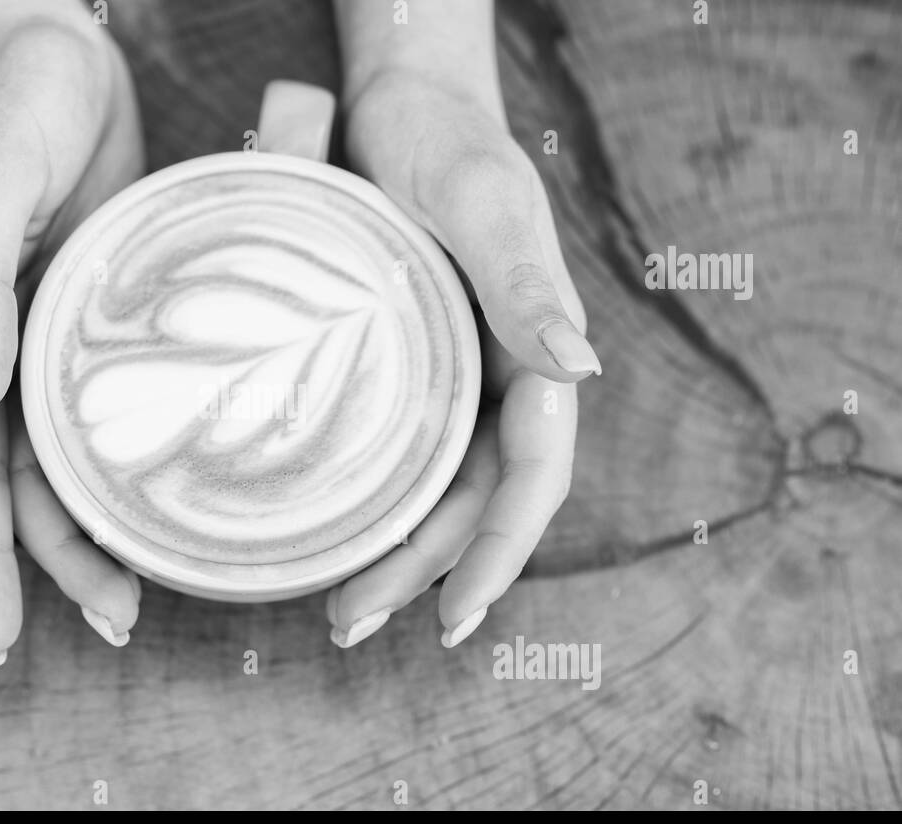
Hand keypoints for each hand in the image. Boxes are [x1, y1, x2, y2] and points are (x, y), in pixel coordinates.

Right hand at [0, 1, 145, 664]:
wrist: (52, 45)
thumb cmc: (9, 103)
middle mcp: (6, 355)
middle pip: (28, 487)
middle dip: (61, 566)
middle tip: (121, 625)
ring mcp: (55, 342)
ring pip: (75, 460)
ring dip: (105, 528)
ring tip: (151, 588)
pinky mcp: (101, 320)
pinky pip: (116, 407)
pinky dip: (138, 458)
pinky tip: (179, 489)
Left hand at [326, 67, 599, 648]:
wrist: (403, 105)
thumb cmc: (447, 144)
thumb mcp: (485, 206)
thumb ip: (526, 285)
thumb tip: (581, 371)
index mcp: (536, 355)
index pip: (530, 479)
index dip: (497, 555)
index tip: (452, 619)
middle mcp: (502, 380)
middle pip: (472, 503)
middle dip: (423, 575)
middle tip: (349, 626)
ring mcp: (456, 380)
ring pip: (434, 490)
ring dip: (394, 554)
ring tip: (336, 608)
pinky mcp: (413, 369)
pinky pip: (402, 453)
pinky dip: (374, 501)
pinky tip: (333, 532)